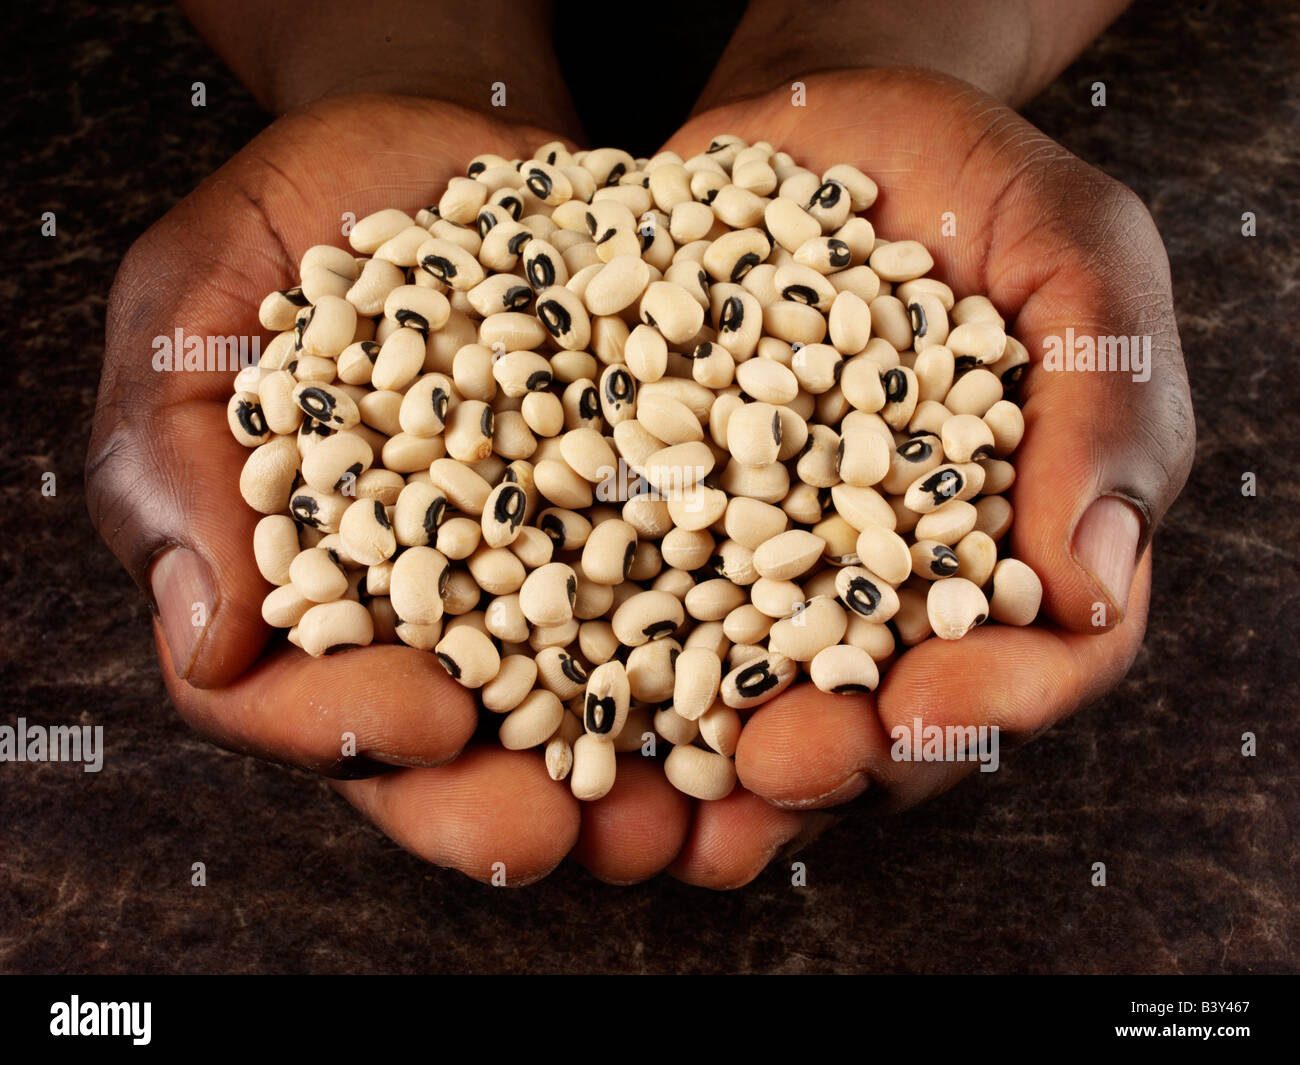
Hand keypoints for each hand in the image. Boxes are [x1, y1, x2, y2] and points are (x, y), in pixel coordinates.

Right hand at [87, 90, 809, 887]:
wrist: (445, 149)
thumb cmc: (299, 221)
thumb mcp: (197, 305)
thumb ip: (174, 460)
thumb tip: (208, 641)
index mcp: (300, 591)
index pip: (296, 706)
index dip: (352, 733)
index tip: (428, 718)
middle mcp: (428, 614)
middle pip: (453, 751)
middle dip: (510, 803)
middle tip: (576, 834)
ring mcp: (546, 578)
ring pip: (584, 711)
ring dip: (643, 776)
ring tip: (703, 806)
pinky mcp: (643, 525)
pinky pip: (692, 599)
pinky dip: (734, 646)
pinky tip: (789, 670)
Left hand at [653, 68, 1193, 858]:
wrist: (818, 135)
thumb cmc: (971, 187)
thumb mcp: (1071, 254)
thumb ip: (1105, 403)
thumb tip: (1094, 590)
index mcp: (1015, 550)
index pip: (1034, 666)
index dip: (986, 704)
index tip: (921, 710)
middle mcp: (894, 591)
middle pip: (883, 722)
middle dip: (831, 761)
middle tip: (772, 768)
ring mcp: (771, 576)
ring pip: (751, 706)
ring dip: (702, 770)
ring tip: (650, 800)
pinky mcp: (668, 537)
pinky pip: (634, 616)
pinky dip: (598, 666)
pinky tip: (549, 694)